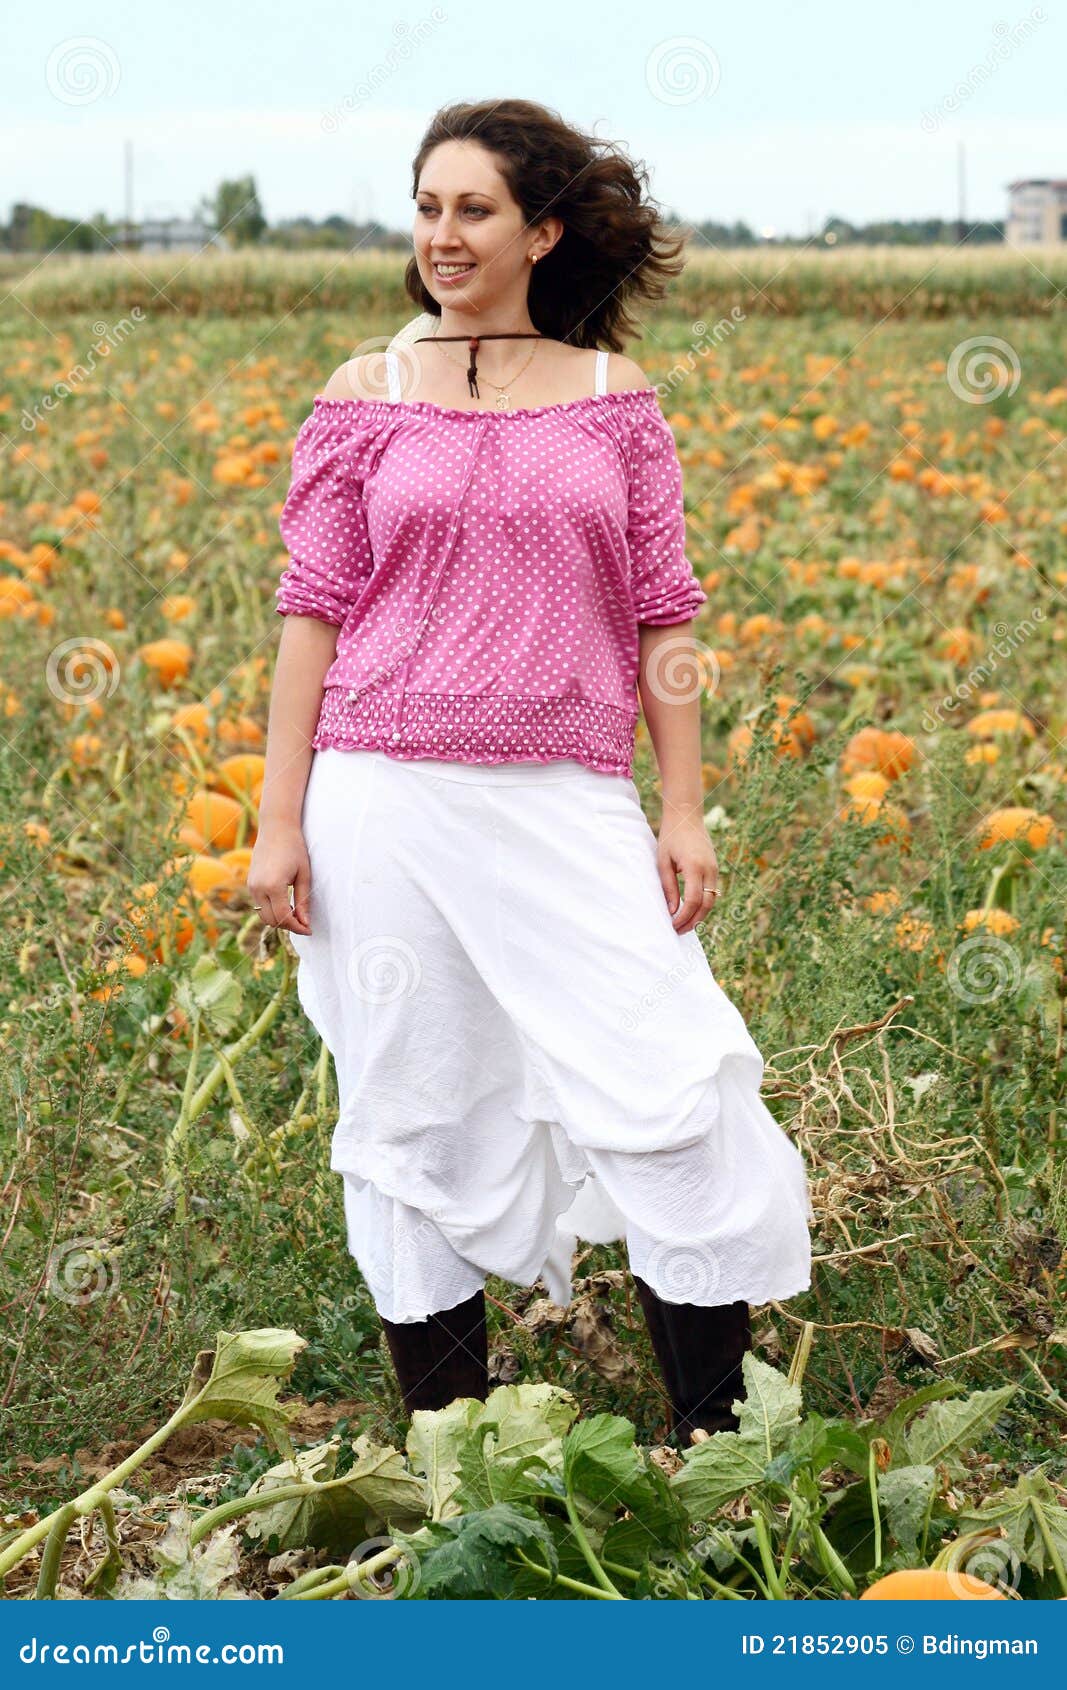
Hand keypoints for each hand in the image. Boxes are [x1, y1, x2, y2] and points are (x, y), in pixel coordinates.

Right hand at [248, 825, 312, 934]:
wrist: (276, 828)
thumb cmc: (294, 848)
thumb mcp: (304, 875)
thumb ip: (303, 900)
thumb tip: (305, 923)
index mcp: (273, 886)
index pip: (284, 917)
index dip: (297, 927)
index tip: (309, 930)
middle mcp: (258, 888)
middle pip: (271, 920)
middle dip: (288, 925)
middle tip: (304, 924)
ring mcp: (251, 886)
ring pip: (263, 915)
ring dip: (279, 919)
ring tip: (296, 914)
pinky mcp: (250, 883)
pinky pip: (259, 905)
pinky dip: (271, 910)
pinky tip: (285, 905)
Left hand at [655, 818, 718, 935]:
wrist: (686, 816)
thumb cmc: (671, 837)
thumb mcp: (663, 861)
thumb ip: (669, 887)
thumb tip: (672, 911)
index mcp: (695, 867)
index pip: (693, 900)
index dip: (684, 916)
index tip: (673, 925)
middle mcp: (709, 869)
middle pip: (707, 904)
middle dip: (693, 921)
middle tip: (679, 931)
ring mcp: (715, 868)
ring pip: (712, 900)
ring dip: (700, 915)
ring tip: (684, 924)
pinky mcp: (715, 868)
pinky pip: (712, 891)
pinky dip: (703, 904)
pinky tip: (691, 910)